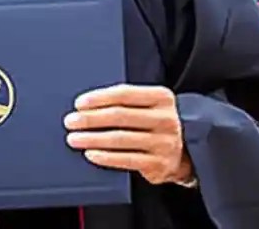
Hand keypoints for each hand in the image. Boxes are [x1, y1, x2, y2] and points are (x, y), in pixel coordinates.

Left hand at [64, 84, 193, 185]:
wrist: (188, 151)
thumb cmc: (158, 123)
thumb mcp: (151, 105)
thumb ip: (127, 102)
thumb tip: (88, 106)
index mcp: (162, 98)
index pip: (124, 94)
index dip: (99, 98)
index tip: (79, 104)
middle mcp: (165, 119)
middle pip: (120, 116)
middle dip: (90, 119)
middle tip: (71, 121)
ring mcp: (163, 143)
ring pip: (120, 139)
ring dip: (92, 139)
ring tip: (75, 138)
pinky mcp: (158, 164)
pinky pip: (126, 159)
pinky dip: (105, 157)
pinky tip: (91, 153)